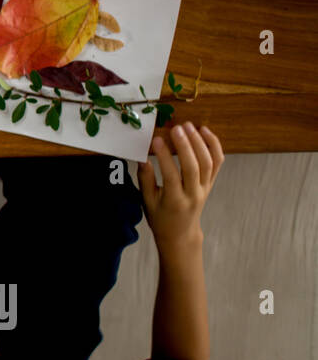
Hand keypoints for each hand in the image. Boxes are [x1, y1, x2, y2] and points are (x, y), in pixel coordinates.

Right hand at [139, 122, 223, 260]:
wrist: (180, 233)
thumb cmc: (161, 218)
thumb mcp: (147, 202)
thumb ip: (145, 179)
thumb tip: (142, 157)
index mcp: (175, 201)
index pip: (172, 175)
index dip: (164, 157)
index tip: (156, 140)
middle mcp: (193, 194)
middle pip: (194, 167)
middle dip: (185, 145)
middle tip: (176, 128)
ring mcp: (205, 188)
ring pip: (208, 163)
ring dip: (200, 142)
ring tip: (189, 126)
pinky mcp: (211, 183)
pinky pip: (217, 162)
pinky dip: (214, 145)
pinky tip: (204, 132)